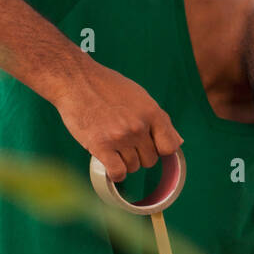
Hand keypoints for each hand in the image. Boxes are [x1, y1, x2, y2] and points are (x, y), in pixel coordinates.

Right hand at [54, 56, 182, 181]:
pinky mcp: (100, 146)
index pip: (170, 147)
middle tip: (125, 143)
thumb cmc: (106, 86)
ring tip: (113, 146)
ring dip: (124, 162)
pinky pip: (117, 172)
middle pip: (150, 160)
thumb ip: (159, 120)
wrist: (75, 80)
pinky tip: (109, 163)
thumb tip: (178, 143)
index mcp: (151, 112)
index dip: (160, 150)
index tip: (150, 147)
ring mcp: (120, 137)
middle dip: (140, 155)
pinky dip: (115, 173)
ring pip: (133, 167)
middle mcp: (138, 126)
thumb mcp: (139, 96)